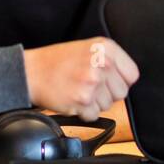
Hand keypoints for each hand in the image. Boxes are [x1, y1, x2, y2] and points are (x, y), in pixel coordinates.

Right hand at [22, 37, 138, 120]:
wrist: (31, 72)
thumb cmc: (57, 61)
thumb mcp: (88, 48)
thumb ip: (110, 60)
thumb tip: (127, 80)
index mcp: (106, 47)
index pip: (132, 74)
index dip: (120, 81)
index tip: (108, 80)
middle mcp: (102, 62)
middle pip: (121, 92)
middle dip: (106, 93)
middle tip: (87, 85)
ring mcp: (93, 81)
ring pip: (108, 105)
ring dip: (94, 103)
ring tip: (77, 89)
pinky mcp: (83, 99)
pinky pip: (94, 115)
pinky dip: (83, 112)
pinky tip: (72, 98)